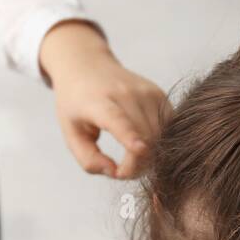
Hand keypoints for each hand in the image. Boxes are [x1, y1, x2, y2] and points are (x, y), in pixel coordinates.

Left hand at [39, 20, 167, 178]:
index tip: (139, 149)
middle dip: (137, 166)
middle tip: (121, 171)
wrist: (88, 66)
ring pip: (160, 137)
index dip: (130, 136)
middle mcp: (126, 93)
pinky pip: (168, 129)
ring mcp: (147, 93)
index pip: (117, 119)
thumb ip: (88, 159)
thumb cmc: (76, 104)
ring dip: (149, 157)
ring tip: (130, 159)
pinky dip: (159, 143)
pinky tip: (144, 144)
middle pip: (144, 138)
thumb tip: (115, 173)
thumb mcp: (71, 133)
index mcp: (98, 102)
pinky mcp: (160, 95)